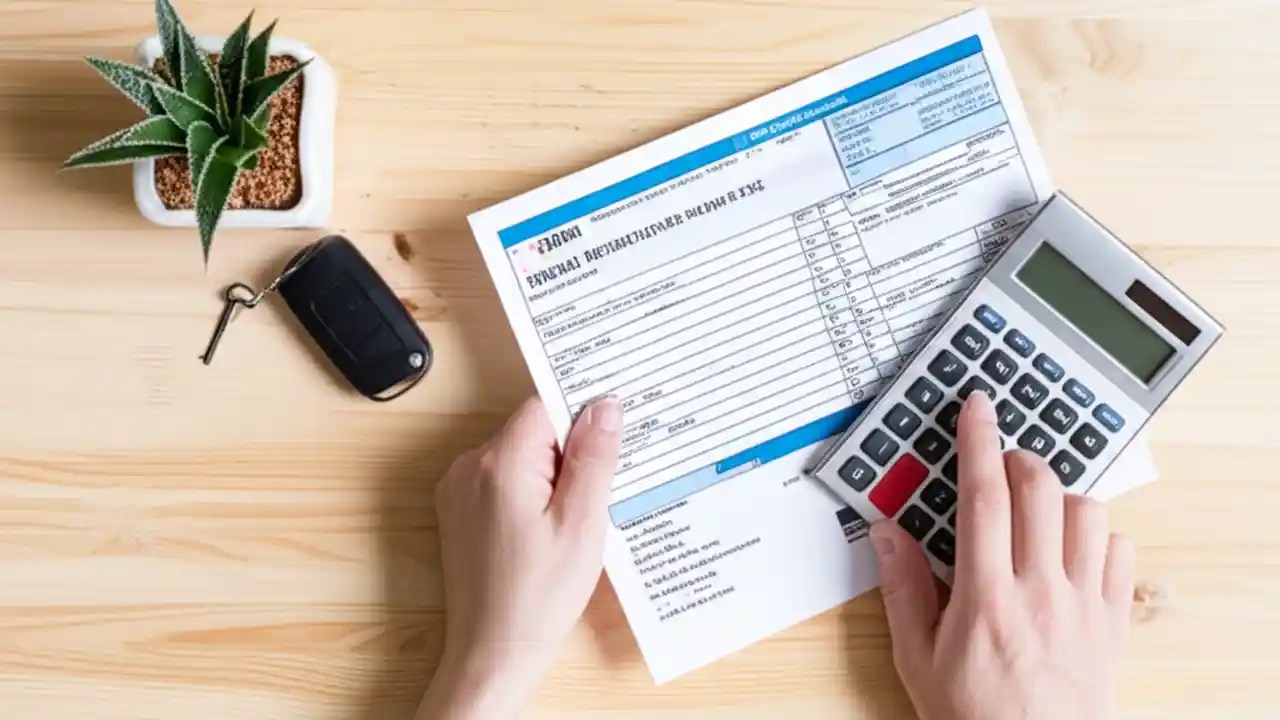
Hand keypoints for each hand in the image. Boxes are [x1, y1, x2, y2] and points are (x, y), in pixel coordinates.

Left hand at [418, 396, 622, 719]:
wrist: (493, 653)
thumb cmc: (538, 598)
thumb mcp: (582, 524)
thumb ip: (593, 458)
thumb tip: (605, 404)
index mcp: (500, 462)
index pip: (545, 405)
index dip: (582, 416)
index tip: (611, 436)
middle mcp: (469, 467)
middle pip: (532, 429)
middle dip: (570, 451)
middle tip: (598, 491)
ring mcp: (458, 490)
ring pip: (519, 455)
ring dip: (552, 474)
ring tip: (572, 519)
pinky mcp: (459, 511)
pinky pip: (503, 480)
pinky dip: (530, 493)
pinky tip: (549, 530)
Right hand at [871, 393, 1135, 719]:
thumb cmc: (972, 716)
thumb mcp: (916, 657)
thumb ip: (902, 589)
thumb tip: (886, 533)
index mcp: (986, 598)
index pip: (984, 497)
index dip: (979, 442)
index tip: (978, 408)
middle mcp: (1041, 593)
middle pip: (1041, 490)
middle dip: (1019, 458)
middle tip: (1000, 461)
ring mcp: (1085, 606)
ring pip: (1089, 513)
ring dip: (1060, 496)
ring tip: (1036, 509)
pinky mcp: (1115, 623)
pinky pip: (1123, 553)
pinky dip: (1101, 536)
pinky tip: (1074, 549)